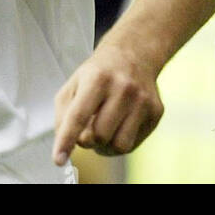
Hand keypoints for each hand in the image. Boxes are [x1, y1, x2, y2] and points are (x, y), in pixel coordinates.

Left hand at [51, 36, 164, 165]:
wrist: (133, 55)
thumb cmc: (99, 72)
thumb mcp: (73, 83)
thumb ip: (64, 113)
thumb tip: (65, 142)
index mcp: (97, 78)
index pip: (79, 115)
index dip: (67, 139)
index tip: (58, 159)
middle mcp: (123, 88)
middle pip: (100, 135)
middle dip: (89, 139)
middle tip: (87, 130)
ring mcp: (143, 101)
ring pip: (119, 145)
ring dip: (105, 145)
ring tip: (102, 131)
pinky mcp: (156, 111)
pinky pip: (134, 144)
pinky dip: (120, 141)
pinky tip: (118, 126)